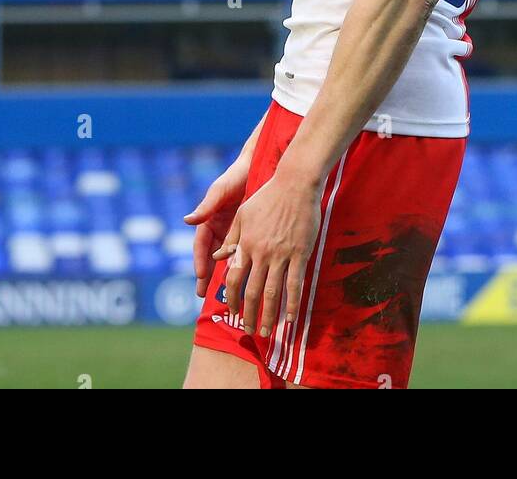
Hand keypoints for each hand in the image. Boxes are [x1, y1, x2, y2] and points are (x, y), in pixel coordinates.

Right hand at [184, 154, 251, 297]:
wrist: (258, 166)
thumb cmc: (236, 176)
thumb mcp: (221, 191)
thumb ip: (206, 206)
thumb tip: (187, 220)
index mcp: (209, 220)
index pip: (201, 245)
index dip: (200, 261)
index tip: (201, 275)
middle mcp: (219, 229)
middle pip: (210, 256)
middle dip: (206, 275)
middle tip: (202, 295)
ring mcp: (233, 232)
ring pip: (226, 258)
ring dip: (224, 275)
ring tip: (222, 295)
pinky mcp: (248, 233)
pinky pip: (243, 252)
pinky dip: (242, 266)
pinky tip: (246, 281)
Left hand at [215, 172, 321, 339]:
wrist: (295, 184)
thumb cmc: (268, 196)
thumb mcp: (242, 214)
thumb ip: (231, 238)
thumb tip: (217, 256)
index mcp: (245, 244)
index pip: (234, 278)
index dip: (232, 298)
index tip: (233, 312)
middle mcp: (261, 252)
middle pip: (251, 291)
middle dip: (249, 314)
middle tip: (249, 330)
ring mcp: (281, 254)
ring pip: (272, 292)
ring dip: (268, 315)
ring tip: (266, 331)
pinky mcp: (299, 253)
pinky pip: (294, 284)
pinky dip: (292, 304)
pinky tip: (291, 318)